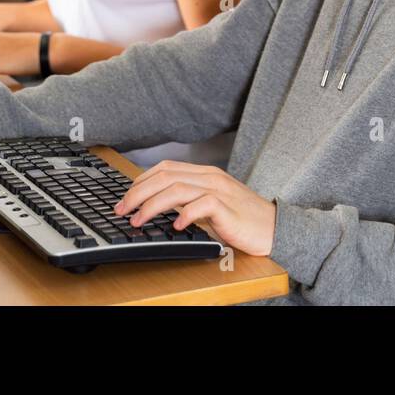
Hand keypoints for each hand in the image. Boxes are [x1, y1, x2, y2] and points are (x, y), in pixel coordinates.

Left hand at [113, 160, 276, 255]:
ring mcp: (219, 190)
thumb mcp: (210, 205)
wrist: (274, 227)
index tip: (125, 197)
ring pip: (177, 189)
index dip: (141, 181)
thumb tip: (157, 208)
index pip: (165, 168)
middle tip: (121, 209)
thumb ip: (188, 200)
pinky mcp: (228, 207)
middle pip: (165, 176)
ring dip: (152, 205)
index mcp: (205, 173)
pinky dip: (185, 215)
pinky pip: (202, 205)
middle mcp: (210, 177)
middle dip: (138, 193)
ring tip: (138, 220)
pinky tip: (175, 226)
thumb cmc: (242, 219)